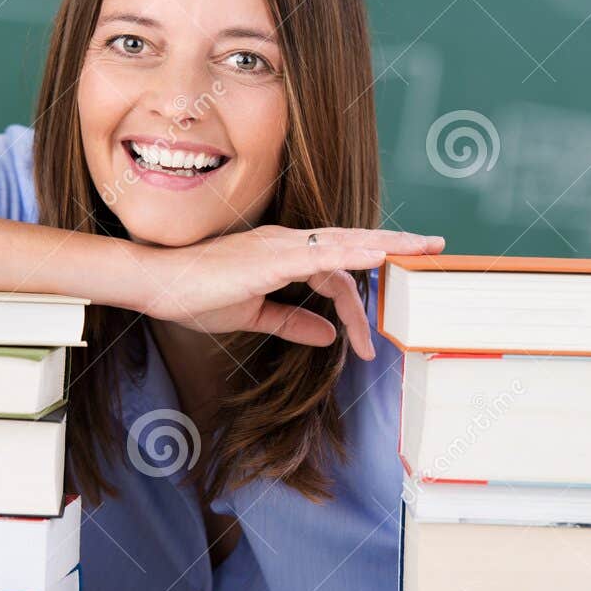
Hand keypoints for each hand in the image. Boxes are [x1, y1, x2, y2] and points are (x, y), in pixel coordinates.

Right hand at [137, 226, 443, 358]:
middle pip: (352, 245)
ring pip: (345, 242)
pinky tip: (380, 252)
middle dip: (396, 246)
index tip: (365, 347)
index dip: (356, 309)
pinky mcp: (271, 257)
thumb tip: (328, 334)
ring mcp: (280, 246)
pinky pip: (321, 252)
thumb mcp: (252, 315)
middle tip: (435, 247)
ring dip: (387, 243)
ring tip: (422, 246)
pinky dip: (354, 251)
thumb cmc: (193, 295)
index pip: (336, 275)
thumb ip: (291, 323)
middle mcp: (288, 244)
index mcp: (284, 256)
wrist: (155, 284)